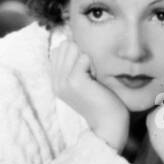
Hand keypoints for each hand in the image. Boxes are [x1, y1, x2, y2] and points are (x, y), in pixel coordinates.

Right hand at [51, 32, 128, 150]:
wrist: (108, 123)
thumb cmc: (100, 100)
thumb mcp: (81, 82)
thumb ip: (72, 65)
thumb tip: (71, 40)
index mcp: (55, 82)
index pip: (57, 50)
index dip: (74, 53)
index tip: (84, 71)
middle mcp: (56, 82)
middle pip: (64, 46)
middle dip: (80, 53)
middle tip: (90, 73)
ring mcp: (63, 81)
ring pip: (72, 48)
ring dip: (87, 58)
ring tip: (92, 76)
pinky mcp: (75, 81)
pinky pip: (84, 57)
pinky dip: (92, 64)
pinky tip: (95, 79)